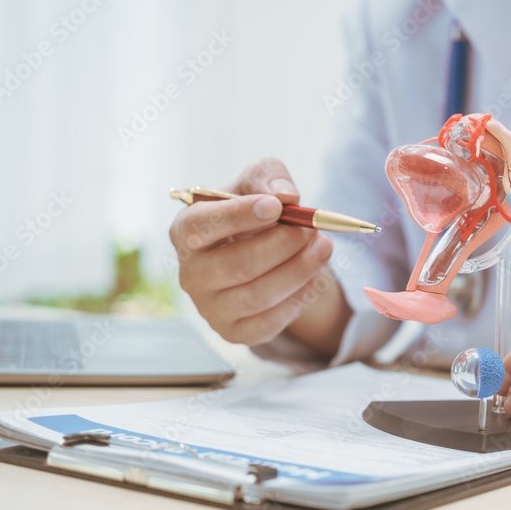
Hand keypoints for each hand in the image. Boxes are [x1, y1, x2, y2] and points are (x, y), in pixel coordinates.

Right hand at [169, 158, 351, 354]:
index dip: (238, 216)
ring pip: (256, 296)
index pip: (200, 227)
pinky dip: (298, 299)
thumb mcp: (260, 183)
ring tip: (324, 247)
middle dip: (282, 246)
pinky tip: (315, 277)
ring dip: (298, 271)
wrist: (267, 254)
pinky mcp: (233, 332)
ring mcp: (210, 307)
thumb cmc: (256, 213)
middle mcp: (191, 273)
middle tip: (312, 228)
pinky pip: (268, 323)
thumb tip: (285, 195)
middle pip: (236, 266)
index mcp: (186, 231)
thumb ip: (268, 177)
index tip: (277, 207)